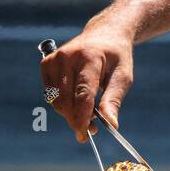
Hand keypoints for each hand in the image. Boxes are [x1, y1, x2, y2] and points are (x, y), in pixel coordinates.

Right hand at [40, 26, 133, 141]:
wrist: (104, 34)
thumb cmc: (116, 57)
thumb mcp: (123, 77)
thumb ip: (114, 100)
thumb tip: (111, 125)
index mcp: (89, 57)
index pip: (82, 93)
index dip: (82, 117)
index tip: (84, 135)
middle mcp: (67, 56)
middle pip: (66, 100)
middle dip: (76, 120)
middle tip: (92, 130)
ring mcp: (54, 59)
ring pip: (56, 100)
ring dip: (69, 114)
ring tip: (88, 117)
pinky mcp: (46, 64)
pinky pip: (51, 95)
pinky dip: (62, 104)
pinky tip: (76, 102)